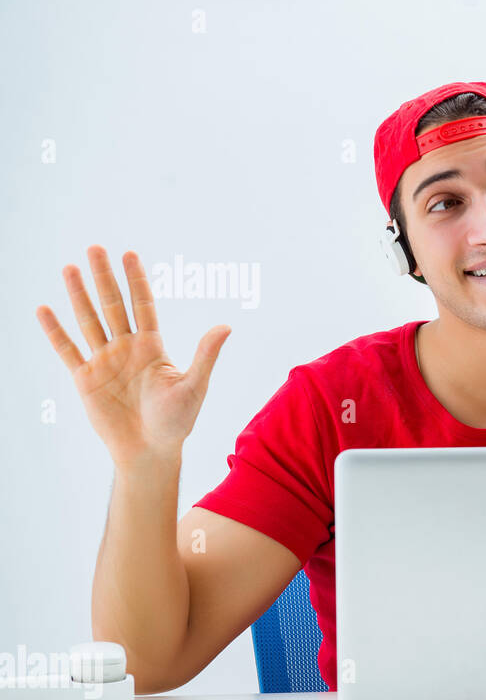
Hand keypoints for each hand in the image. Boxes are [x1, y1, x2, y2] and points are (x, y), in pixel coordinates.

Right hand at [35, 246, 231, 467]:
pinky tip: (44, 310)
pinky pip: (68, 350)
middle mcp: (126, 348)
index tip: (130, 254)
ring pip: (89, 321)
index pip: (143, 305)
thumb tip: (226, 325)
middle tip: (95, 248)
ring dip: (78, 295)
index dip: (136, 281)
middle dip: (104, 278)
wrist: (150, 451)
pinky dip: (55, 332)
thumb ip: (206, 355)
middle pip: (112, 306)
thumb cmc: (177, 421)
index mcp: (152, 347)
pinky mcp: (85, 379)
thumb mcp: (194, 386)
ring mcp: (104, 362)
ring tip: (69, 268)